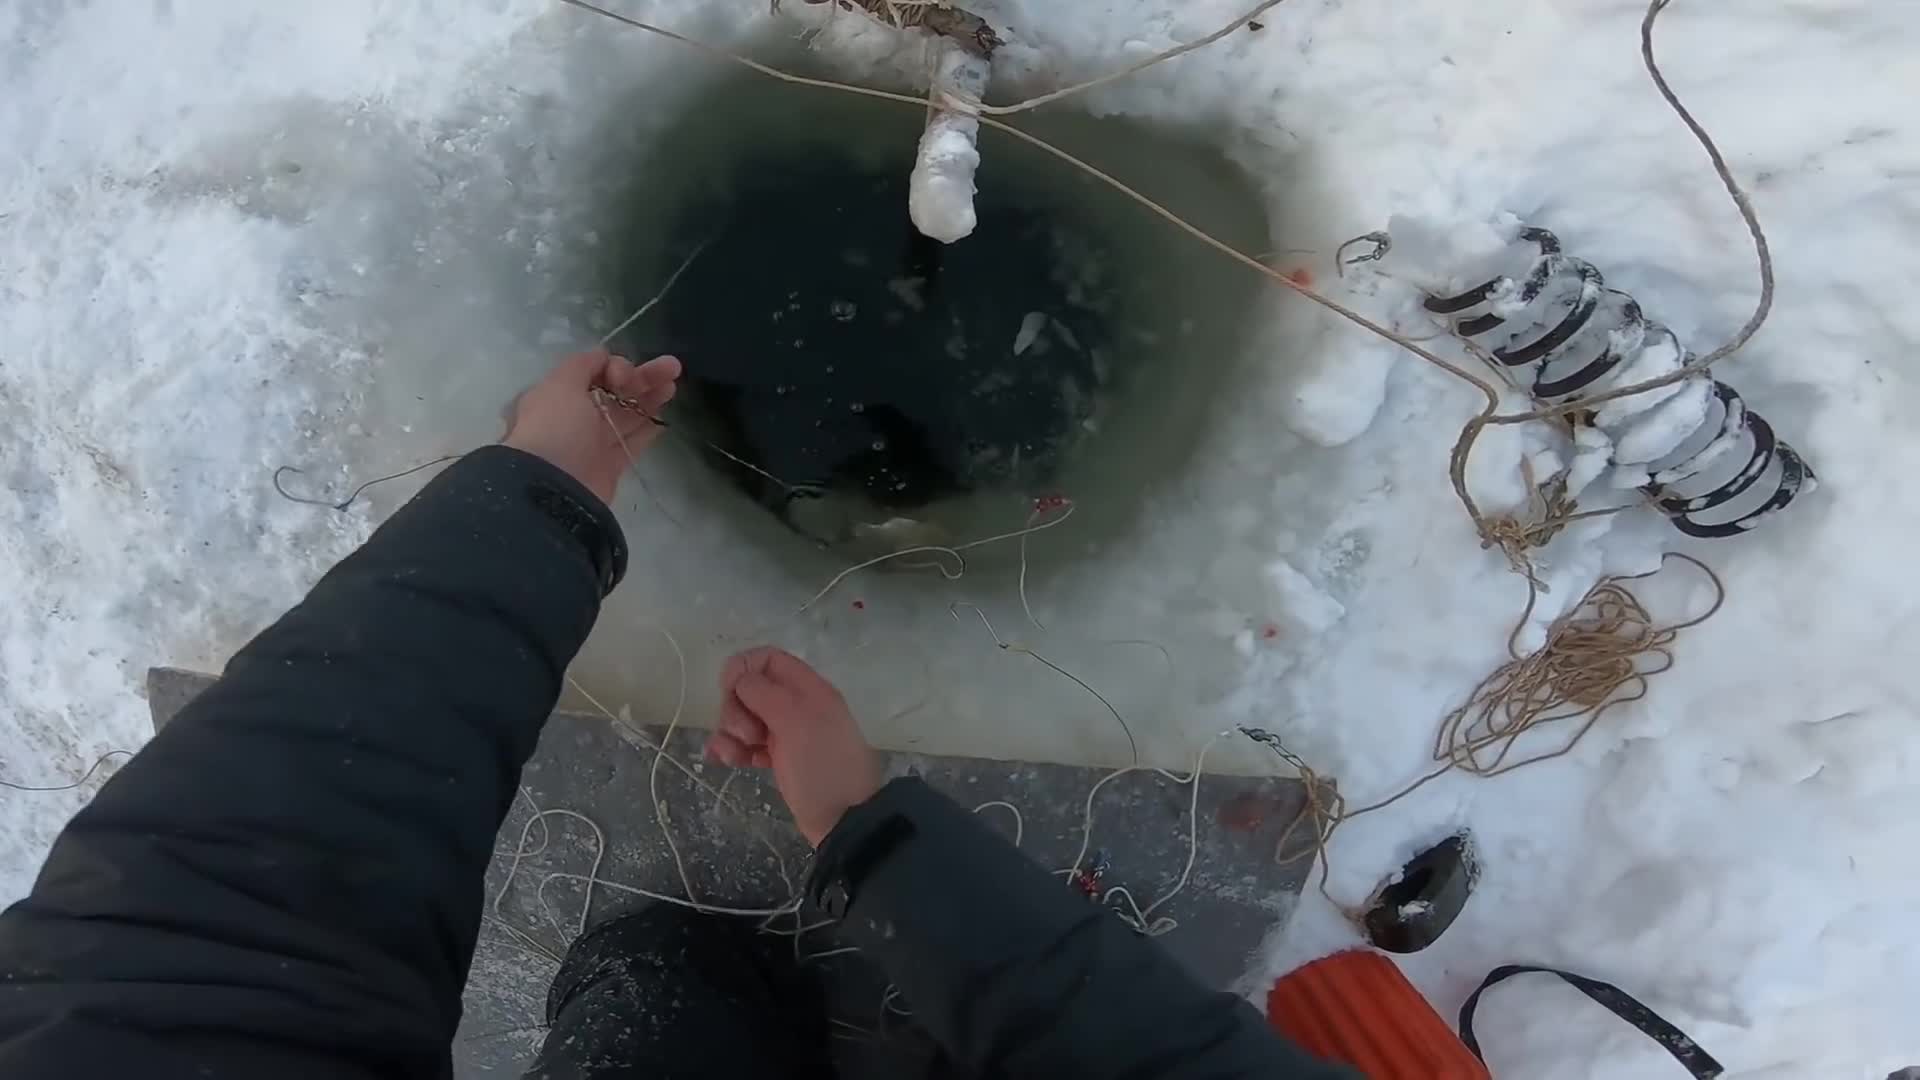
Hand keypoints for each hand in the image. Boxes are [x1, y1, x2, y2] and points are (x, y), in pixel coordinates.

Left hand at [502, 348, 681, 506]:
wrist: (555, 486)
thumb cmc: (556, 428)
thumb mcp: (561, 384)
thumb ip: (583, 364)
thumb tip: (603, 357)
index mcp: (557, 396)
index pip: (592, 372)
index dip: (613, 367)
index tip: (623, 374)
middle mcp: (573, 417)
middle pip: (613, 391)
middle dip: (641, 377)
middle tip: (671, 367)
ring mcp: (591, 443)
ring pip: (625, 414)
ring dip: (649, 397)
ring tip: (673, 384)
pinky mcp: (609, 466)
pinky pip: (631, 442)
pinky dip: (648, 427)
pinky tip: (665, 414)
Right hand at [706, 647, 882, 847]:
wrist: (845, 819)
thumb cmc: (823, 765)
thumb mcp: (796, 720)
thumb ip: (765, 692)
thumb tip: (738, 677)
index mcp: (807, 688)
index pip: (768, 659)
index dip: (743, 669)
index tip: (730, 691)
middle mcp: (796, 705)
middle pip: (750, 689)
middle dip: (735, 708)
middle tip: (747, 735)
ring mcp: (787, 733)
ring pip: (744, 718)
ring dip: (729, 732)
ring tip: (734, 756)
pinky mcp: (778, 758)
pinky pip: (746, 744)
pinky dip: (733, 749)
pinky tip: (723, 761)